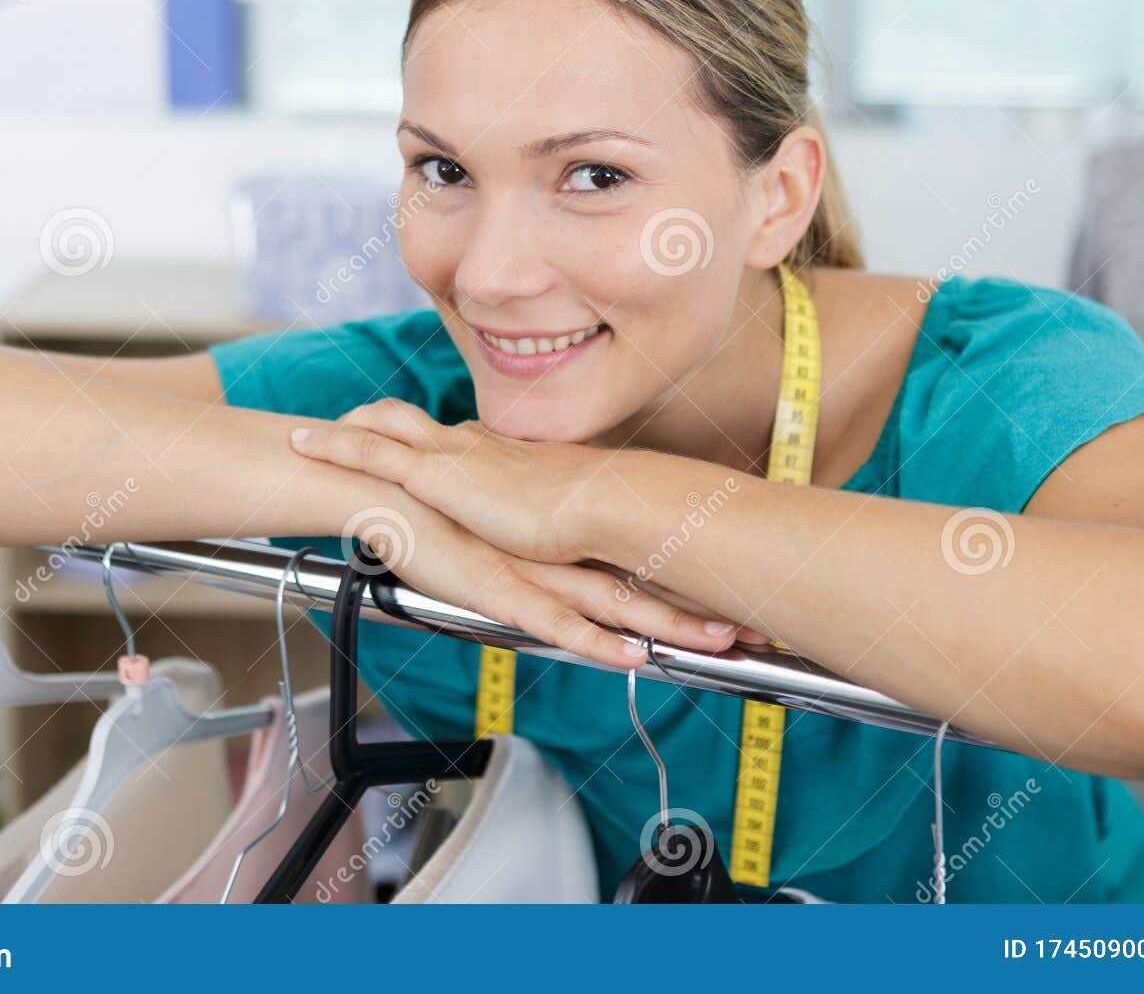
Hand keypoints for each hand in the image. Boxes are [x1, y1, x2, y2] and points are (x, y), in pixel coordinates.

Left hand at [289, 397, 607, 564]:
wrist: (596, 505)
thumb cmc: (590, 519)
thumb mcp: (557, 523)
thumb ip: (543, 529)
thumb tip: (547, 547)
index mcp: (498, 455)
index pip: (448, 440)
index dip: (420, 444)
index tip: (406, 453)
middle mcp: (469, 444)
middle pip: (406, 419)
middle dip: (371, 422)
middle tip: (343, 432)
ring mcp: (447, 453)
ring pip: (378, 424)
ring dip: (340, 429)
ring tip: (305, 441)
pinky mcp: (430, 472)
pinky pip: (365, 448)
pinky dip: (331, 444)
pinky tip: (300, 447)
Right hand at [340, 487, 741, 669]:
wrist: (381, 488)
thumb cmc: (437, 508)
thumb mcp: (501, 527)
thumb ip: (537, 540)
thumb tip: (563, 551)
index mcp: (567, 533)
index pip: (643, 557)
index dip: (693, 576)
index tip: (741, 594)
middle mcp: (563, 547)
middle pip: (647, 578)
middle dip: (704, 604)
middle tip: (762, 625)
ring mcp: (537, 567)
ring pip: (617, 600)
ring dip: (671, 623)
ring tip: (723, 642)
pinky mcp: (502, 586)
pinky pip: (558, 621)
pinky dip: (598, 640)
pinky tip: (632, 656)